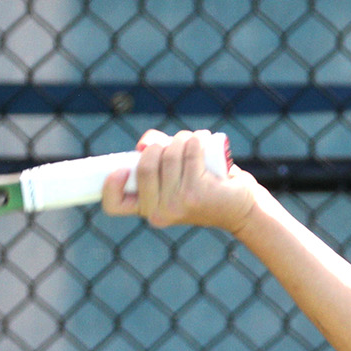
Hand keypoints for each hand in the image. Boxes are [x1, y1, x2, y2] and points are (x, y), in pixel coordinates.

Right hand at [101, 129, 256, 232]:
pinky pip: (190, 152)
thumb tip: (144, 144)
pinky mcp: (197, 192)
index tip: (121, 169)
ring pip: (169, 154)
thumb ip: (153, 156)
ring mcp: (177, 204)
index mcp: (148, 209)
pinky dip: (196, 140)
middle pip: (145, 165)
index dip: (110, 185)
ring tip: (193, 143)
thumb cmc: (204, 186)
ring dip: (182, 139)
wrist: (240, 207)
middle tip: (175, 146)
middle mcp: (159, 212)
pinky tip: (204, 142)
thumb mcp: (174, 174)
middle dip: (159, 145)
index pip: (115, 204)